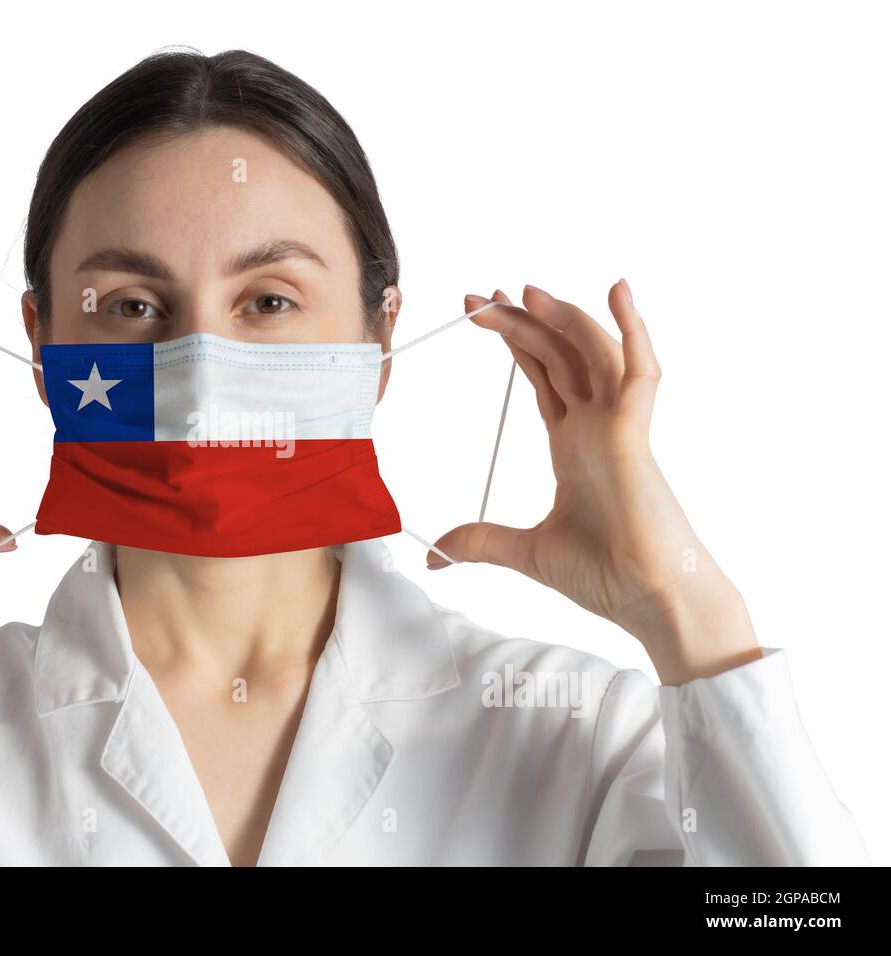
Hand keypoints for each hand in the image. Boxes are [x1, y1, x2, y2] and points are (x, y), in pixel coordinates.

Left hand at [430, 281, 761, 684]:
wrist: (648, 601)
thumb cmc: (605, 575)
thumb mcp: (525, 552)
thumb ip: (480, 543)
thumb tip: (433, 556)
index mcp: (573, 443)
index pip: (542, 374)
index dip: (513, 341)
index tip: (477, 313)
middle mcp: (596, 425)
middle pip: (559, 353)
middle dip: (520, 320)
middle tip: (478, 295)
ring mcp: (619, 425)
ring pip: (592, 351)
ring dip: (562, 316)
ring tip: (523, 289)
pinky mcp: (637, 434)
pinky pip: (640, 371)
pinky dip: (632, 328)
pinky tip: (617, 290)